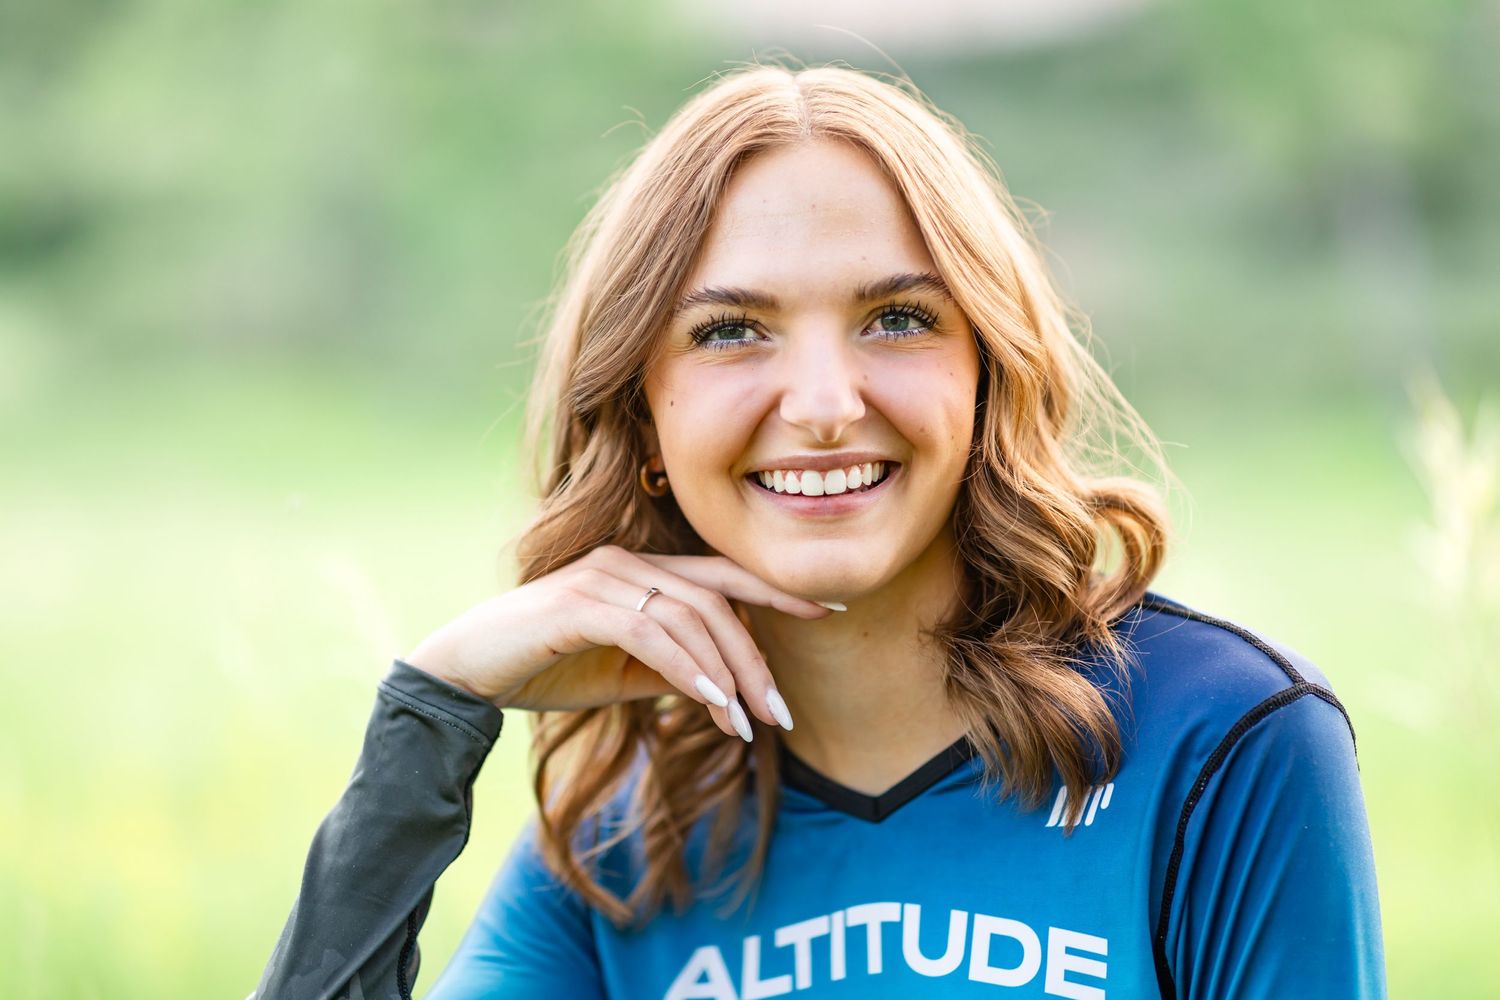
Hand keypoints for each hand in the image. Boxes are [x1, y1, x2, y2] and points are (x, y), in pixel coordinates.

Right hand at [401, 545, 831, 740]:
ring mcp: (604, 577)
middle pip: (716, 599)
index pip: (722, 576)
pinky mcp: (581, 604)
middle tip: (782, 712)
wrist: (466, 673)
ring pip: (690, 618)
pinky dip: (688, 671)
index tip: (826, 611)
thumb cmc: (546, 668)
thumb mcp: (623, 674)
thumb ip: (672, 670)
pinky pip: (652, 635)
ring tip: (752, 723)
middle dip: (757, 656)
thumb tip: (725, 689)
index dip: (776, 591)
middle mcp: (628, 563)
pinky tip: (712, 705)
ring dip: (728, 674)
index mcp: (642, 571)